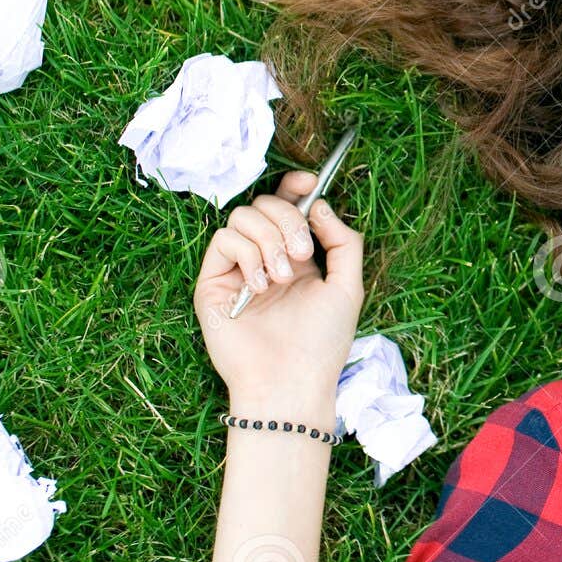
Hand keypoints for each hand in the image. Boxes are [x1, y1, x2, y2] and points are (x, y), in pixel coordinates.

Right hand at [193, 170, 363, 416]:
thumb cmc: (322, 340)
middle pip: (266, 203)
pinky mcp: (213, 281)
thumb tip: (319, 203)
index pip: (288, 206)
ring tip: (282, 279)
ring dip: (269, 240)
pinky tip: (260, 288)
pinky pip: (224, 240)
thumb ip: (343, 240)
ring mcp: (238, 268)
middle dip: (288, 220)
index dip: (294, 186)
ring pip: (243, 216)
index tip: (308, 181)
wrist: (290, 380)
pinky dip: (247, 254)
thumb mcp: (348, 285)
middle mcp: (267, 257)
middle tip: (302, 255)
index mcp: (298, 255)